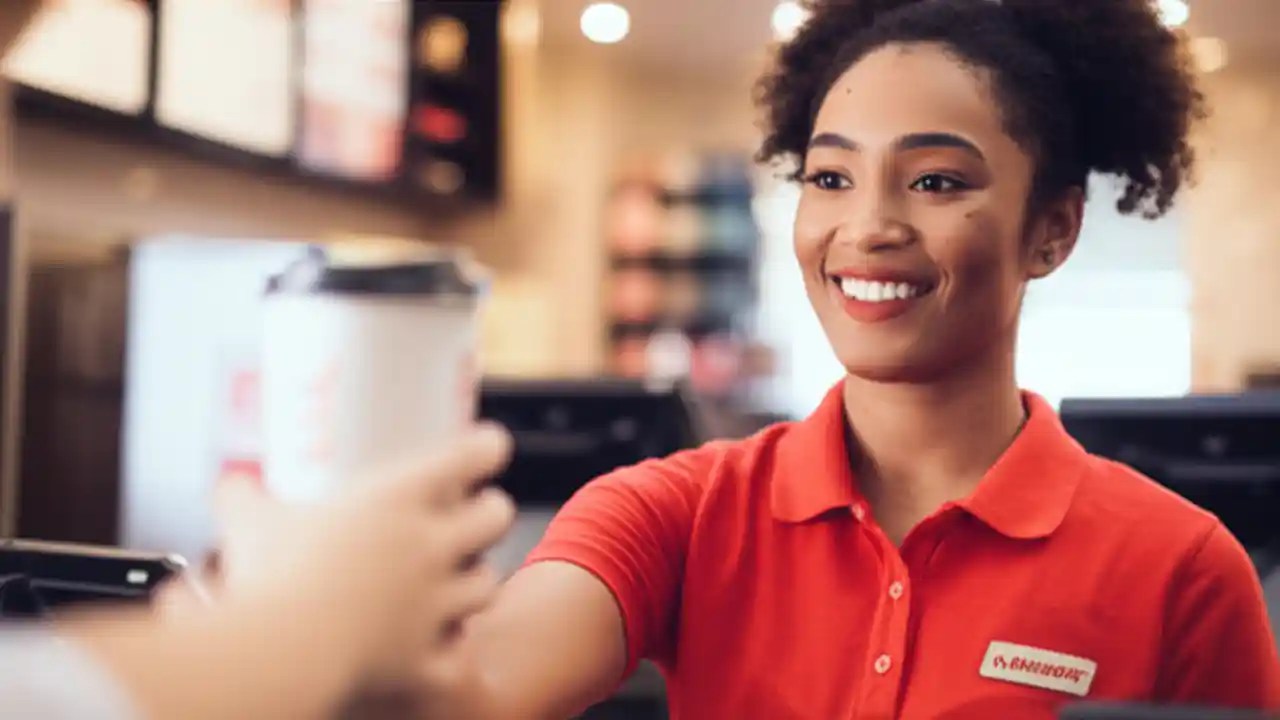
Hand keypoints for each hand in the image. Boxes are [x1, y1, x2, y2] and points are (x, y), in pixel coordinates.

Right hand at [212, 424, 516, 689]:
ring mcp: (434, 606)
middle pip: (496, 517)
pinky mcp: (425, 662)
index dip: (487, 448)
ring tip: (462, 581)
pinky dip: (451, 655)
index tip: (489, 447)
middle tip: (480, 514)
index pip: (470, 457)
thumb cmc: (268, 577)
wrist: (281, 654)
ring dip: (475, 582)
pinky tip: (442, 651)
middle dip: (492, 513)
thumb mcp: (250, 522)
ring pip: (486, 586)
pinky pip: (459, 658)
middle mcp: (429, 547)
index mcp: (398, 499)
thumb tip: (231, 486)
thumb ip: (241, 498)